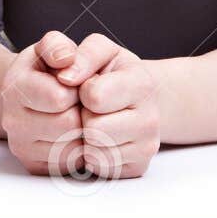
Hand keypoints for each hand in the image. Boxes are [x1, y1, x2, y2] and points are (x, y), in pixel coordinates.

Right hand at [0, 31, 83, 175]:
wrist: (27, 95)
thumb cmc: (45, 70)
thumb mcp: (48, 47)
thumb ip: (57, 45)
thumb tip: (65, 59)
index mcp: (15, 88)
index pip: (60, 98)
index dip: (77, 88)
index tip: (74, 83)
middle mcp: (12, 122)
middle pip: (68, 125)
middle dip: (81, 110)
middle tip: (77, 101)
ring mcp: (21, 147)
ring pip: (72, 148)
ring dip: (82, 131)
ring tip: (75, 115)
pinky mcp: (34, 166)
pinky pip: (70, 164)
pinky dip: (78, 150)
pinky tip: (72, 133)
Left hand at [53, 33, 158, 178]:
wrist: (140, 97)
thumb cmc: (114, 72)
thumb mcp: (101, 50)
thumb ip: (81, 55)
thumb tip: (65, 77)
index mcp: (142, 83)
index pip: (94, 97)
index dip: (82, 90)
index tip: (89, 85)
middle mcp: (151, 119)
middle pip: (93, 129)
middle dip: (83, 116)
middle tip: (91, 107)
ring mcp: (147, 147)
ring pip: (94, 152)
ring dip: (85, 137)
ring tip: (95, 120)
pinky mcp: (138, 167)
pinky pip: (99, 167)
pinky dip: (92, 154)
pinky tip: (99, 138)